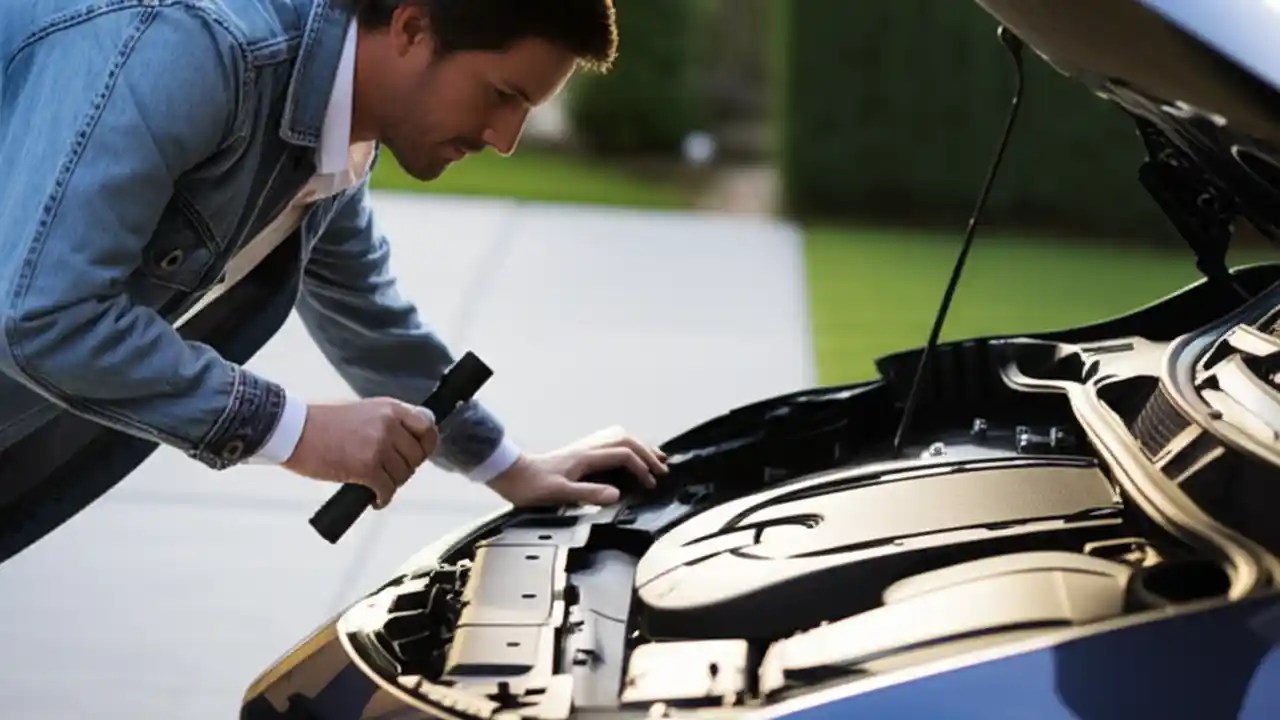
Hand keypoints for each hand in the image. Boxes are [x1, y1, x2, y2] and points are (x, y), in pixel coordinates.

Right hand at [283, 398, 438, 508]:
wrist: (293, 430)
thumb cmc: (322, 424)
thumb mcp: (363, 412)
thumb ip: (386, 423)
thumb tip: (407, 444)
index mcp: (389, 408)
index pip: (426, 426)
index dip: (425, 445)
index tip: (417, 455)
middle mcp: (389, 424)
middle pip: (416, 456)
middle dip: (405, 469)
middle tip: (389, 474)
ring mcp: (379, 445)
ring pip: (402, 475)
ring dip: (391, 484)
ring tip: (378, 486)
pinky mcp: (367, 467)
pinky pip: (387, 489)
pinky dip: (382, 498)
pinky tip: (375, 499)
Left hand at [486, 426, 669, 506]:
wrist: (511, 475)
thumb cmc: (531, 486)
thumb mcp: (559, 493)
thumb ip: (588, 492)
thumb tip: (617, 494)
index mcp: (586, 457)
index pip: (623, 454)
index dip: (641, 467)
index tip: (650, 484)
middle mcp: (587, 448)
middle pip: (626, 440)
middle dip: (648, 453)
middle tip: (663, 469)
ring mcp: (584, 449)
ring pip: (619, 438)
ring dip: (639, 447)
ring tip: (655, 458)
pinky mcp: (580, 454)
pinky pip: (610, 444)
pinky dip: (626, 448)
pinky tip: (628, 457)